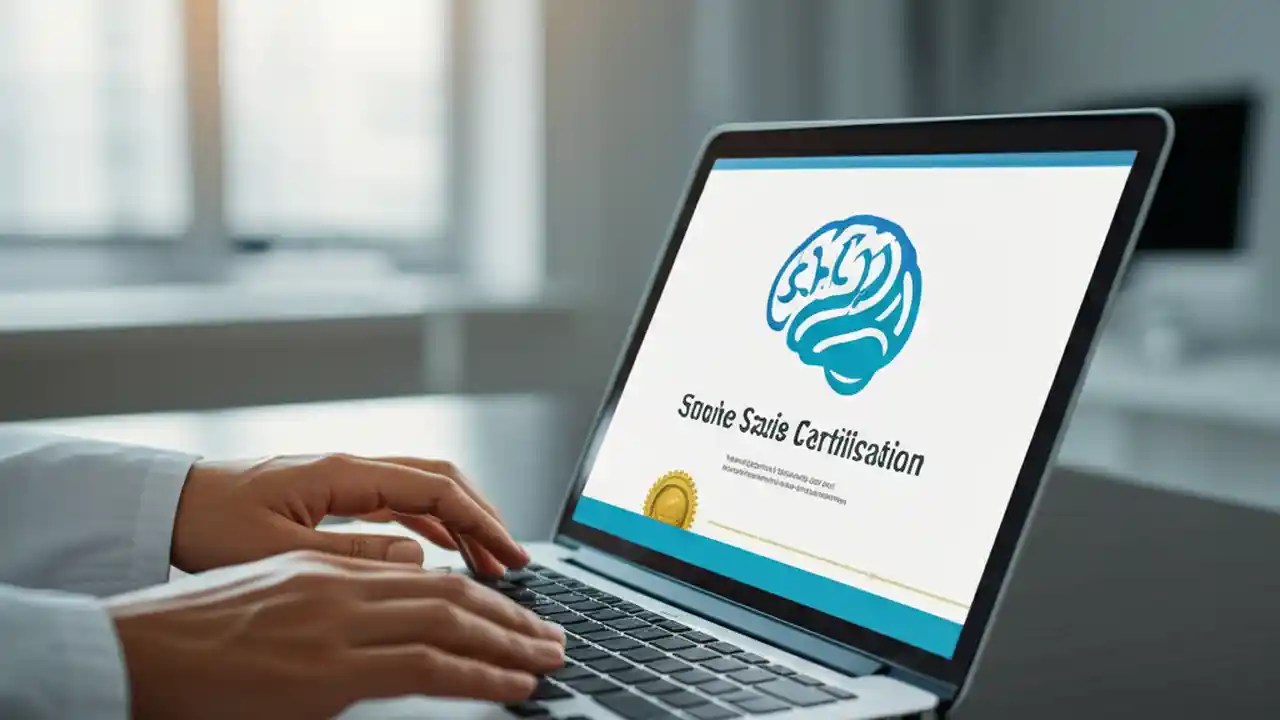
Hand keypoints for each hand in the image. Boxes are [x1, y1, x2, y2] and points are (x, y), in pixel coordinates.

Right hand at [108, 551, 564, 719]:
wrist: (138, 653)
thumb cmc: (196, 638)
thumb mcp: (275, 603)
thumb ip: (335, 605)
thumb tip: (383, 623)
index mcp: (332, 572)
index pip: (429, 579)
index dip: (483, 598)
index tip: (518, 617)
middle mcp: (345, 588)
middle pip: (453, 595)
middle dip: (513, 618)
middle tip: (554, 637)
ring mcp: (340, 626)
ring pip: (452, 623)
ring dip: (511, 642)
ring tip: (549, 659)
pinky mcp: (331, 670)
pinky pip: (427, 664)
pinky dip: (481, 672)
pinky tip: (513, 682)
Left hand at [172, 453, 524, 576]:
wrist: (165, 508)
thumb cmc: (209, 527)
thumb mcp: (282, 552)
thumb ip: (354, 556)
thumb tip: (421, 561)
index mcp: (343, 474)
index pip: (435, 489)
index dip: (480, 522)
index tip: (509, 556)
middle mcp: (350, 468)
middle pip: (440, 481)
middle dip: (483, 518)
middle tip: (513, 561)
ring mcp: (343, 479)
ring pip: (422, 492)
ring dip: (460, 523)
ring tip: (488, 563)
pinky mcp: (332, 495)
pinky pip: (397, 504)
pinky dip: (429, 526)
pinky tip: (442, 552)